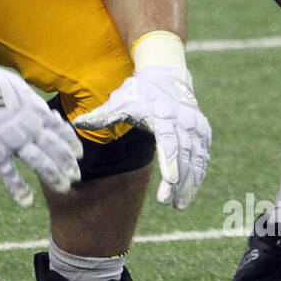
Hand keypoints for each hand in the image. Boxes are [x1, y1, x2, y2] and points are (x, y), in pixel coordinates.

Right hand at [0, 60, 82, 207]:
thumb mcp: (19, 86)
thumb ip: (31, 102)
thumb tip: (42, 111)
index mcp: (37, 110)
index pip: (60, 130)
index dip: (71, 144)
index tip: (79, 156)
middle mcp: (30, 127)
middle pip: (55, 149)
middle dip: (68, 164)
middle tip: (76, 177)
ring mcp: (13, 141)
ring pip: (40, 162)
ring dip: (54, 176)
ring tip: (64, 188)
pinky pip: (9, 173)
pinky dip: (18, 188)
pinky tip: (26, 201)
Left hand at [76, 66, 210, 209]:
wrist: (166, 75)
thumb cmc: (138, 92)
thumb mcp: (120, 100)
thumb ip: (102, 115)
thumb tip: (77, 123)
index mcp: (163, 114)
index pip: (169, 141)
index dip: (171, 163)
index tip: (169, 183)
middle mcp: (184, 120)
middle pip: (184, 154)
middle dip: (180, 181)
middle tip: (172, 204)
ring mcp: (196, 126)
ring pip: (196, 158)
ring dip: (191, 182)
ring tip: (179, 204)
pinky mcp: (203, 132)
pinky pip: (203, 156)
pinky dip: (198, 174)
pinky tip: (190, 191)